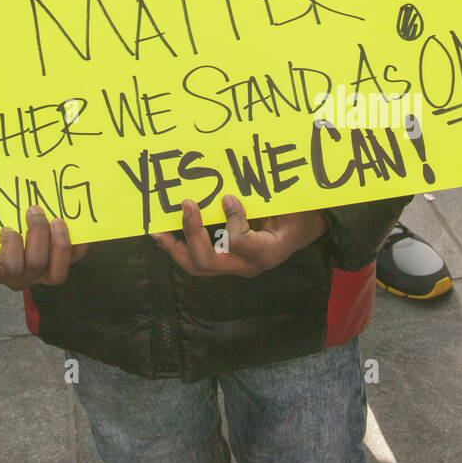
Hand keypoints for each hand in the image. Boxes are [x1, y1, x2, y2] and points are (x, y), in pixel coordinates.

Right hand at [0, 206, 89, 289]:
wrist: (2, 244)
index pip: (7, 266)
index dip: (11, 246)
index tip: (6, 228)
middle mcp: (18, 279)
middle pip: (35, 263)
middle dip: (38, 233)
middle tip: (34, 210)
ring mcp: (40, 277)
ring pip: (57, 274)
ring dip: (59, 242)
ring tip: (57, 220)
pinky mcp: (59, 267)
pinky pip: (74, 259)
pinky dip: (77, 242)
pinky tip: (73, 224)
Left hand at [150, 195, 326, 277]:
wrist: (304, 231)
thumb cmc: (297, 215)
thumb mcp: (289, 206)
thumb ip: (263, 202)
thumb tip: (228, 196)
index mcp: (267, 252)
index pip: (240, 243)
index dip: (232, 220)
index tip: (228, 197)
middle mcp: (248, 265)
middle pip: (209, 262)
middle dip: (192, 233)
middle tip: (186, 205)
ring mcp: (235, 266)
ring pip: (198, 266)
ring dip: (175, 247)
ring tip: (158, 229)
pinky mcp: (226, 261)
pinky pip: (198, 260)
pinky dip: (179, 246)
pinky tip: (165, 232)